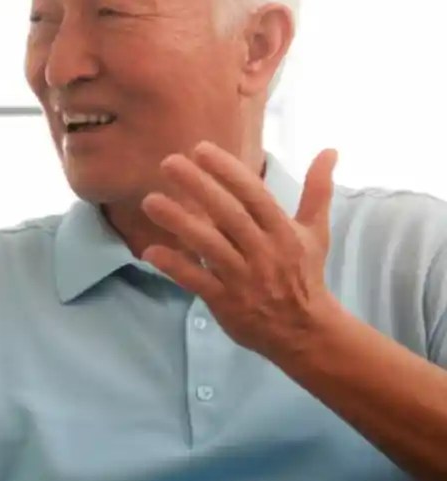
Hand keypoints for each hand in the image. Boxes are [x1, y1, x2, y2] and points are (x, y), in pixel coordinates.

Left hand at [139, 142, 340, 359]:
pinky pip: (197, 282)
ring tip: (150, 201)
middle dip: (199, 187)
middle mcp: (264, 251)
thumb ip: (317, 190)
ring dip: (180, 223)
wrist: (306, 332)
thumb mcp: (315, 232)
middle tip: (167, 162)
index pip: (254, 195)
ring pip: (209, 246)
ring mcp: (244, 278)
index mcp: (283, 231)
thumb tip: (330, 149)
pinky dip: (175, 267)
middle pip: (229, 215)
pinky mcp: (227, 302)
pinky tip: (150, 251)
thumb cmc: (305, 274)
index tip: (200, 149)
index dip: (229, 171)